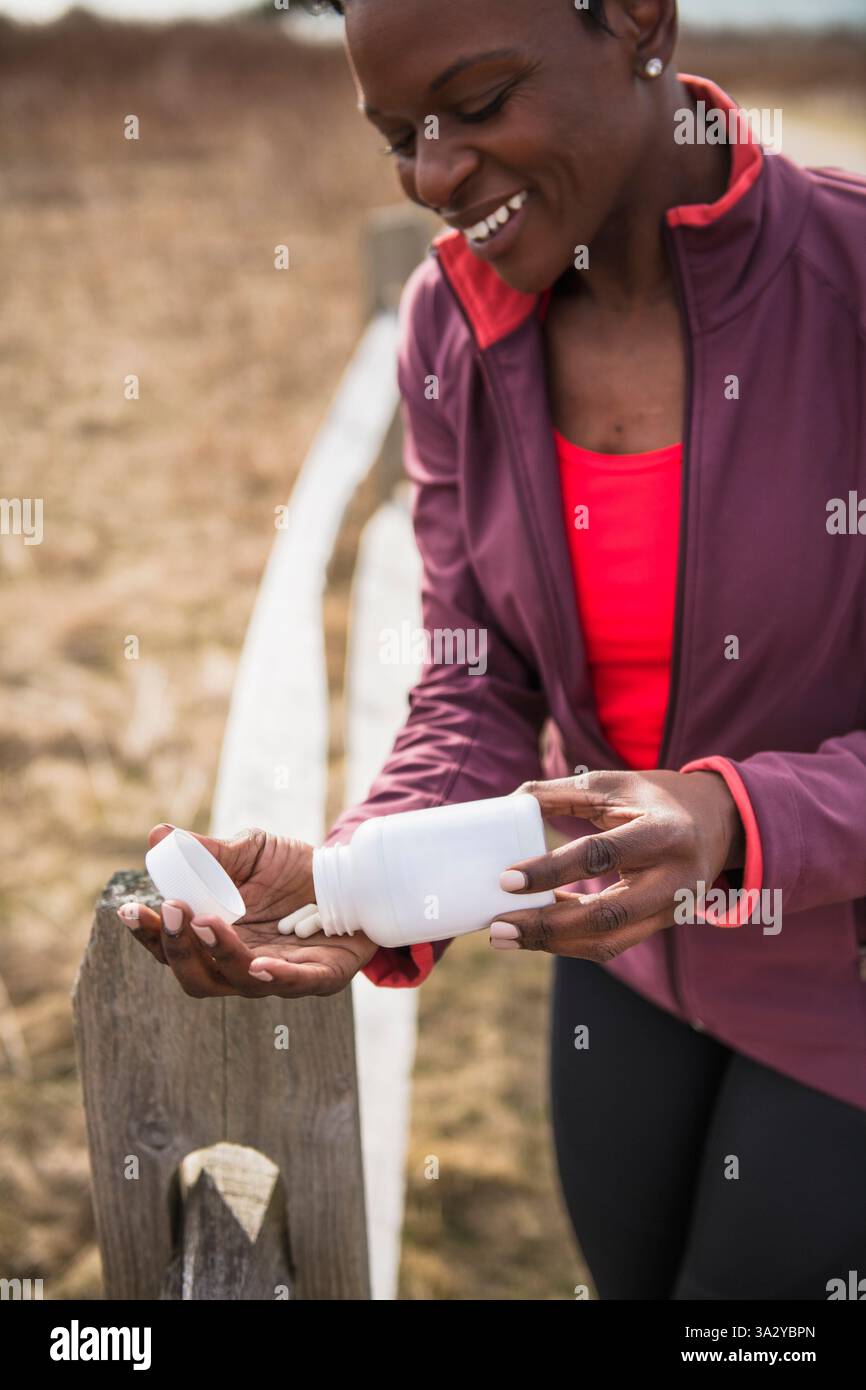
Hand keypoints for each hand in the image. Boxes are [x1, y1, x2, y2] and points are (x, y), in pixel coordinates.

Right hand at [118, 824, 378, 996]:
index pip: (171, 947)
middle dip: (177, 947)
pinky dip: (277, 976)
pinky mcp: (320, 976)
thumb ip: (208, 851)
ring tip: (208, 922)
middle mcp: (242, 964)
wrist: (353, 877)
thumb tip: (158, 835)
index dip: (147, 934)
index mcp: (217, 938)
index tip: (127, 909)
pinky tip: (260, 963)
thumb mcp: (250, 852)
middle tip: (170, 909)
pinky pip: (297, 984)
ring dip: (220, 955)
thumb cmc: (294, 870)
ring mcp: (280, 975)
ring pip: (240, 981)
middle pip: (196, 977)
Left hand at [492, 770, 744, 959]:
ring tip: (506, 937)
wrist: (721, 822)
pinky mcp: (662, 925)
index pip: (601, 856)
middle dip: (547, 927)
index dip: (551, 871)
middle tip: (498, 928)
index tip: (506, 879)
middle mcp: (674, 878)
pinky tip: (536, 930)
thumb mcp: (615, 784)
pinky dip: (570, 941)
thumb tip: (508, 805)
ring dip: (553, 944)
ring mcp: (671, 909)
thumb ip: (562, 793)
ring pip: (609, 941)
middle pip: (606, 916)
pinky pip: (612, 943)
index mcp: (664, 832)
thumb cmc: (659, 797)